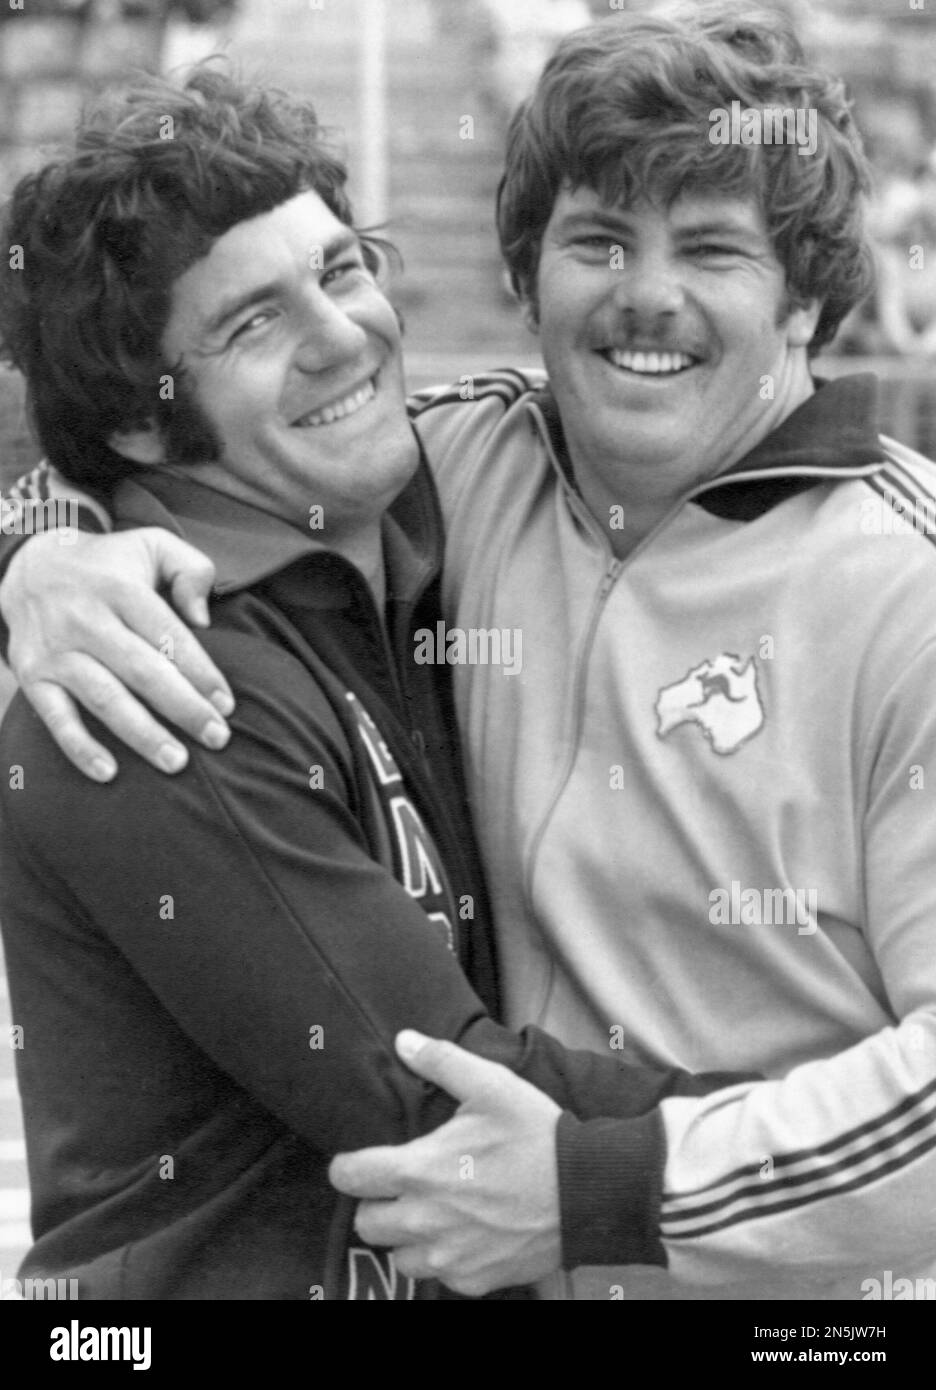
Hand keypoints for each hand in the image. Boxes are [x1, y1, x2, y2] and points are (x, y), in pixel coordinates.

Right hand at [1, 528, 233, 780]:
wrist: (28, 566)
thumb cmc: (108, 565)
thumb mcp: (152, 544)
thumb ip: (190, 570)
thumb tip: (204, 618)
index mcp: (121, 588)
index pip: (168, 635)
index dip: (200, 672)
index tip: (226, 705)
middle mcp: (86, 619)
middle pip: (142, 670)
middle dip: (183, 708)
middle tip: (217, 739)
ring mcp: (57, 650)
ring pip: (104, 698)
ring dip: (141, 734)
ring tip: (177, 762)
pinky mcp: (32, 674)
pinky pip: (55, 717)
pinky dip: (79, 747)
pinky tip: (109, 773)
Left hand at [329, 1030, 561, 1296]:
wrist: (586, 1190)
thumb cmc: (535, 1135)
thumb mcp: (491, 1085)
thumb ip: (441, 1061)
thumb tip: (403, 1040)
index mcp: (418, 1171)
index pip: (349, 1177)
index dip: (347, 1166)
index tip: (358, 1162)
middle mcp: (424, 1221)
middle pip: (365, 1224)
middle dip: (376, 1204)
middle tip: (402, 1186)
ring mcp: (449, 1257)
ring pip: (399, 1256)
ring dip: (406, 1237)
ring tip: (432, 1212)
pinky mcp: (474, 1280)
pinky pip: (440, 1276)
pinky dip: (444, 1259)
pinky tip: (465, 1234)